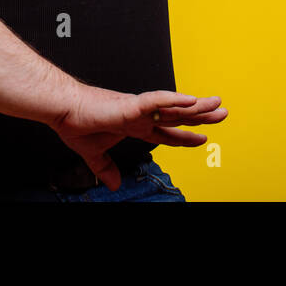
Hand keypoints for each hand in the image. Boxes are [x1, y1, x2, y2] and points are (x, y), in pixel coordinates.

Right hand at [47, 84, 227, 191]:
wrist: (63, 110)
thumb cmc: (76, 124)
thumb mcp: (94, 154)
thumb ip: (106, 168)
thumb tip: (114, 185)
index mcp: (134, 124)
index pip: (166, 132)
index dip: (186, 136)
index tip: (203, 137)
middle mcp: (140, 114)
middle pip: (177, 116)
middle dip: (201, 115)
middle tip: (222, 112)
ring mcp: (137, 108)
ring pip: (173, 106)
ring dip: (196, 106)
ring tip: (216, 105)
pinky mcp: (129, 105)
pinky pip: (156, 101)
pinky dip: (173, 100)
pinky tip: (189, 100)